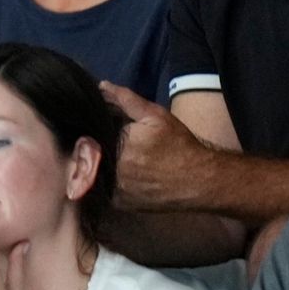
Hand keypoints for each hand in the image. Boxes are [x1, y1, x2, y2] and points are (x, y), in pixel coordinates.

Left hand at [100, 81, 213, 211]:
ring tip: (110, 157)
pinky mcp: (118, 203)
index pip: (89, 133)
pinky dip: (105, 180)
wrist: (200, 181)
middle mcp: (111, 169)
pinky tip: (118, 174)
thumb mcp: (155, 116)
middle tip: (107, 143)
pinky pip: (102, 189)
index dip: (91, 128)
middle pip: (88, 154)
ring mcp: (113, 189)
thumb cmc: (179, 145)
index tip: (96, 126)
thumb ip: (126, 100)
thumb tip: (102, 86)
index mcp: (116, 145)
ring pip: (93, 172)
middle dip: (92, 146)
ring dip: (96, 164)